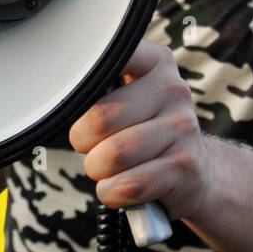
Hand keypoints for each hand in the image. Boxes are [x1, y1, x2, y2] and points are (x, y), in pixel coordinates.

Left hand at [68, 39, 212, 219]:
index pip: (106, 58)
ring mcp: (183, 127)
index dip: (80, 84)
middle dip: (83, 142)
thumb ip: (99, 85)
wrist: (193, 169)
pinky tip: (118, 187)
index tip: (76, 96)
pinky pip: (128, 185)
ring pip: (112, 155)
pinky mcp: (185, 166)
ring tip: (107, 168)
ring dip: (98, 170)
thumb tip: (59, 98)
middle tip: (92, 146)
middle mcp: (173, 88)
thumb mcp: (129, 95)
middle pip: (99, 119)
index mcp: (154, 61)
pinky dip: (112, 192)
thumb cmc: (145, 129)